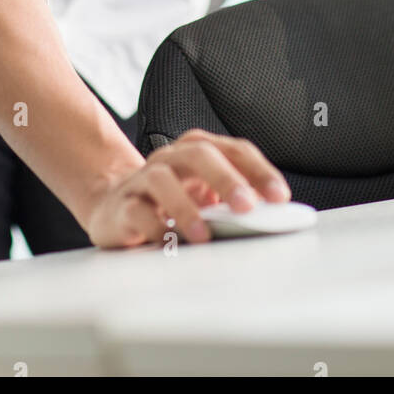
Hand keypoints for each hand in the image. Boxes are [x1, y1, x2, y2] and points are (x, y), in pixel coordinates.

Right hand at [85, 128, 291, 248]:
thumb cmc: (170, 200)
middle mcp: (171, 159)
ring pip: (162, 180)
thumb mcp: (205, 194)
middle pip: (199, 154)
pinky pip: (136, 211)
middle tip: (246, 206)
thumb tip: (270, 216)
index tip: (279, 196)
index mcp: (198, 151)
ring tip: (203, 235)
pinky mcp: (123, 206)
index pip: (233, 150)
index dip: (258, 171)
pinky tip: (168, 242)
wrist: (115, 204)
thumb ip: (232, 199)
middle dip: (225, 179)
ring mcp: (144, 179)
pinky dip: (154, 228)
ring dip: (185, 207)